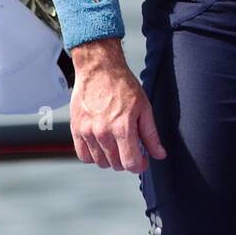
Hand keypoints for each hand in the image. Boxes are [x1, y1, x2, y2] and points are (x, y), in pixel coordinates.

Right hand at [70, 39, 166, 172]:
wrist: (99, 68)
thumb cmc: (122, 85)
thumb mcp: (144, 108)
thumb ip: (151, 135)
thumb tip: (159, 155)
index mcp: (122, 127)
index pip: (131, 163)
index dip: (139, 165)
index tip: (142, 160)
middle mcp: (103, 132)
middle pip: (116, 165)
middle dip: (126, 160)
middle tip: (130, 147)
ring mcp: (87, 132)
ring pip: (100, 162)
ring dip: (110, 159)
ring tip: (116, 144)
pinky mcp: (76, 129)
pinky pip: (83, 155)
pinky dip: (93, 155)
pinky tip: (101, 145)